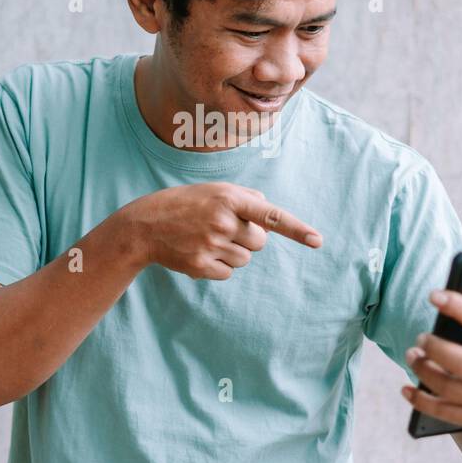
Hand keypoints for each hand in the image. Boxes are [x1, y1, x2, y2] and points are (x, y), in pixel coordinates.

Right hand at [128, 182, 322, 280]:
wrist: (144, 225)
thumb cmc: (184, 204)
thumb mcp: (213, 190)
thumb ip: (244, 197)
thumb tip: (268, 213)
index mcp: (229, 197)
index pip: (270, 215)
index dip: (296, 229)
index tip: (317, 241)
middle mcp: (222, 220)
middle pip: (259, 242)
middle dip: (248, 237)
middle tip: (223, 228)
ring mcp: (211, 244)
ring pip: (245, 259)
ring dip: (232, 252)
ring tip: (206, 239)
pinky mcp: (200, 265)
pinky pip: (228, 272)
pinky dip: (218, 265)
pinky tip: (199, 252)